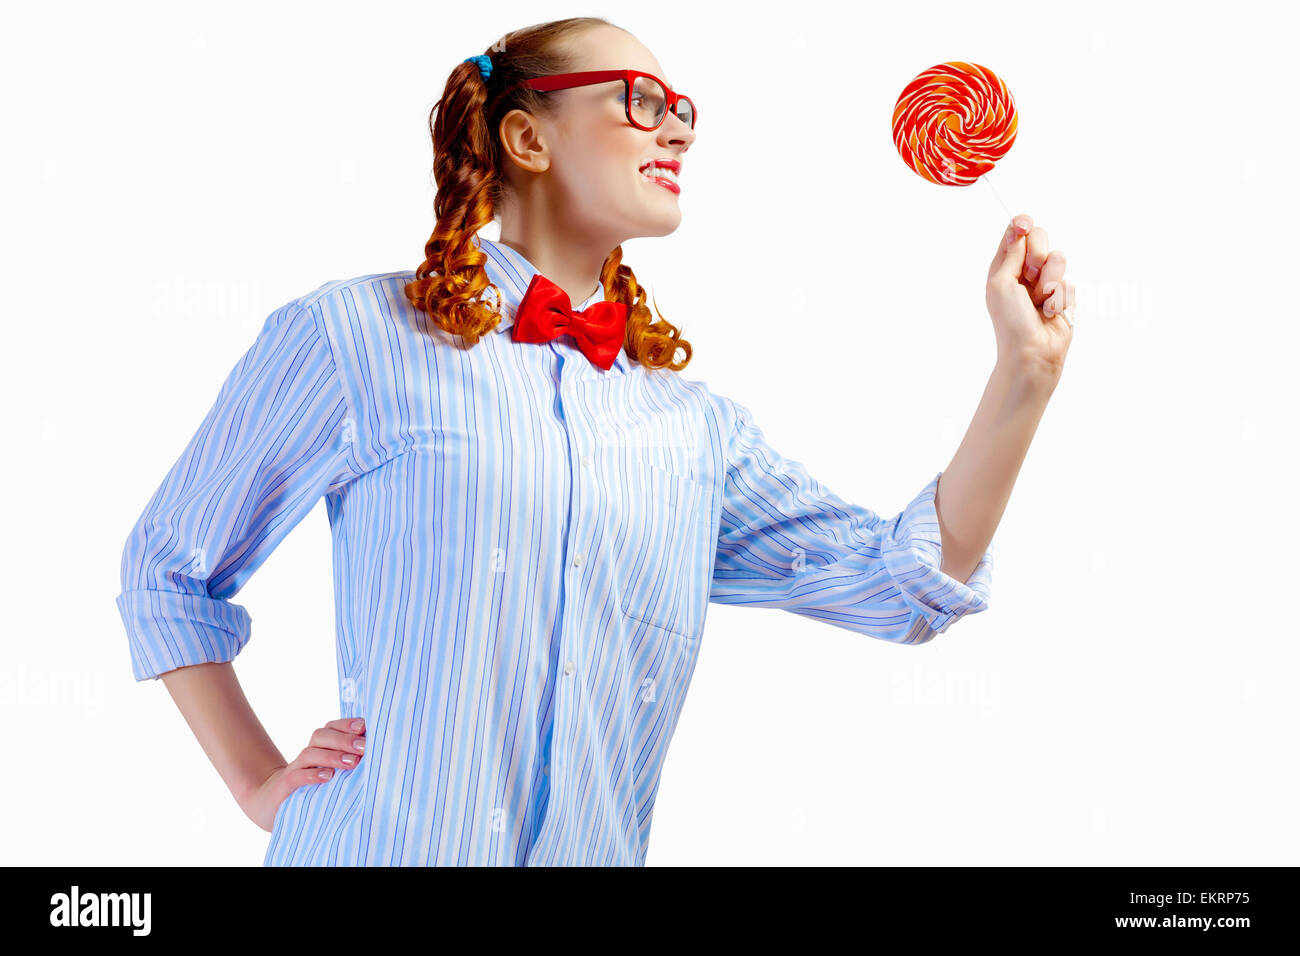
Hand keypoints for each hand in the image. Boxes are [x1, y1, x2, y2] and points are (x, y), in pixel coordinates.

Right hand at [240, 717, 366, 831]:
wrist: (272, 802)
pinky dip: (312, 775)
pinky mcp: (286, 785)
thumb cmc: (313, 785)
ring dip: (333, 756)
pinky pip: (297, 775)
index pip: (333, 727)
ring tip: (352, 762)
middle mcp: (308, 753)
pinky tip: (327, 777)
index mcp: (320, 746)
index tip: (366, 727)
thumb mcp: (333, 772)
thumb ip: (350, 760)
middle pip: (322, 736)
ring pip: (311, 753)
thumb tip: (381, 754)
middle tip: (365, 747)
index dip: (348, 724)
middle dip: (345, 739)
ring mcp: (296, 768)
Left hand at [985, 213, 1073, 378]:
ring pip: (1059, 258)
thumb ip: (1011, 253)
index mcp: (1004, 267)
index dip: (1022, 225)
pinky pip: (1070, 281)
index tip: (1025, 225)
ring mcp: (1046, 282)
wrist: (1033, 352)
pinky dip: (1059, 298)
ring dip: (1049, 282)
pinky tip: (1050, 313)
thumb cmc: (1011, 321)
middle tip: (1029, 276)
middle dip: (1038, 255)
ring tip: (1039, 302)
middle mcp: (1024, 271)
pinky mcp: (1063, 295)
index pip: (1015, 233)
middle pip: (1041, 238)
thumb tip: (1017, 226)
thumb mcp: (1001, 283)